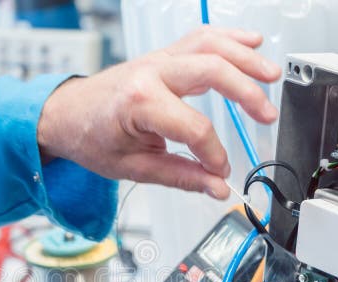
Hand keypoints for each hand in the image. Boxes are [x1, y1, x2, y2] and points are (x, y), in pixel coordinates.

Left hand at [37, 27, 280, 198]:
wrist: (66, 114)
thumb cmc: (91, 137)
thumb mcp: (133, 167)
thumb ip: (180, 176)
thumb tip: (215, 187)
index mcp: (139, 102)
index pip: (194, 127)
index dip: (213, 154)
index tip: (219, 172)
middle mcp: (150, 72)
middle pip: (211, 71)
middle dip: (246, 94)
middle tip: (267, 117)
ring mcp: (157, 60)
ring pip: (209, 46)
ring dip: (244, 59)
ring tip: (271, 75)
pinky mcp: (162, 56)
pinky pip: (199, 38)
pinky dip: (228, 39)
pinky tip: (250, 44)